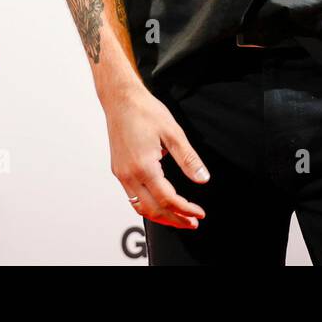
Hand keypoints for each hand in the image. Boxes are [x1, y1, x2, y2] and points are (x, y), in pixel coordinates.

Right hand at [103, 83, 209, 227]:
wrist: (120, 98)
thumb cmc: (144, 111)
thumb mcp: (173, 133)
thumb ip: (188, 159)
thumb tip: (202, 178)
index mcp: (144, 166)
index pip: (167, 199)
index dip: (185, 210)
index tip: (199, 214)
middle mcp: (129, 174)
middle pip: (152, 210)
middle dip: (174, 220)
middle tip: (191, 222)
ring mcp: (121, 173)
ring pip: (139, 207)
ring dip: (160, 217)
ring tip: (177, 219)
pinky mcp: (118, 170)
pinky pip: (132, 197)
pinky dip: (147, 206)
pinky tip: (159, 203)